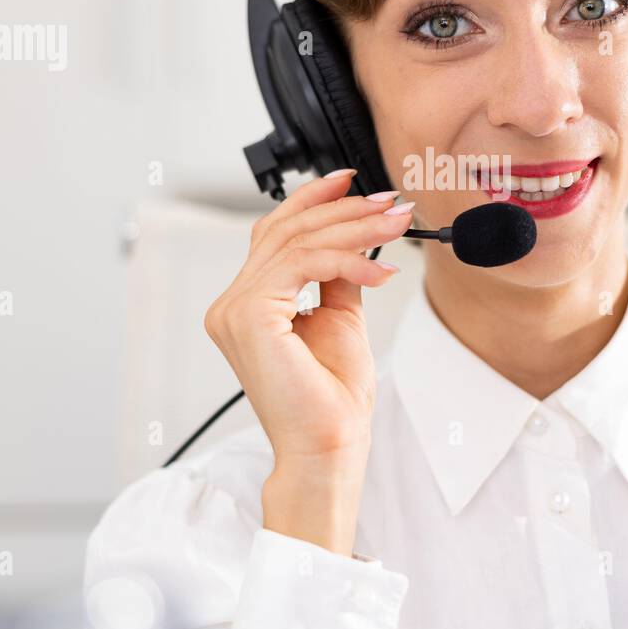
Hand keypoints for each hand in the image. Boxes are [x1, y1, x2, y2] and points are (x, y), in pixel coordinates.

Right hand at [203, 171, 413, 472]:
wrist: (328, 447)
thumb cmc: (332, 399)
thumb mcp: (340, 319)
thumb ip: (337, 276)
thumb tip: (355, 239)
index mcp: (247, 304)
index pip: (274, 232)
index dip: (313, 199)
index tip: (355, 182)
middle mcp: (232, 303)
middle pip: (286, 229)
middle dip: (345, 210)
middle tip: (392, 204)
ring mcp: (234, 309)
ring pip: (297, 241)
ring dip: (355, 228)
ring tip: (396, 225)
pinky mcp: (249, 316)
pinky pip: (302, 264)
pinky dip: (347, 259)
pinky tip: (379, 270)